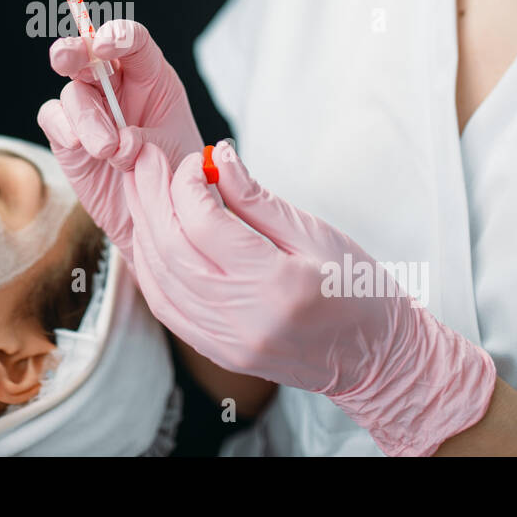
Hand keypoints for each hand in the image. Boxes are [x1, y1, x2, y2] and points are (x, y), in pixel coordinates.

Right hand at [36, 19, 203, 266]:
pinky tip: (80, 147)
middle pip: (88, 52)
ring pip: (73, 94)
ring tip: (108, 150)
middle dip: (75, 50)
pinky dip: (64, 128)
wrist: (156, 216)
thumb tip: (119, 140)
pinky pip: (53, 118)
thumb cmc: (174, 175)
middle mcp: (115, 85)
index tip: (106, 44)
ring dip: (88, 120)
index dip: (118, 35)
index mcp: (150, 76)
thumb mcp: (175, 151)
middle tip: (68, 59)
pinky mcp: (66, 134)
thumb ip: (147, 140)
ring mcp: (88, 108)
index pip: (133, 42)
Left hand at [125, 139, 497, 456]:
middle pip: (170, 248)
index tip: (193, 159)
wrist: (376, 357)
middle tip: (143, 160)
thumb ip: (257, 199)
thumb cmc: (356, 289)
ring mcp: (226, 341)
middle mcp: (242, 318)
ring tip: (140, 190)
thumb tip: (216, 158)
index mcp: (275, 282)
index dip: (187, 182)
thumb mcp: (315, 233)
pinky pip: (164, 306)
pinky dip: (150, 266)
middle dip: (150, 197)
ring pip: (159, 278)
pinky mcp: (217, 352)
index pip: (203, 223)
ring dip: (142, 229)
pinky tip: (150, 236)